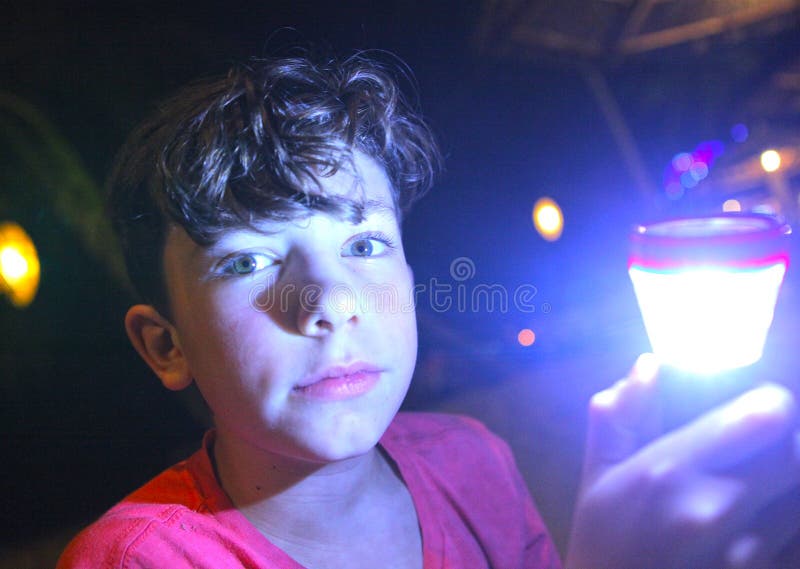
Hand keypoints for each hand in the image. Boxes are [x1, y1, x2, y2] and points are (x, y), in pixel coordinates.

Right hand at [566, 354, 799, 568]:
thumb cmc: (604, 542)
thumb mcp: (597, 477)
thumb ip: (620, 419)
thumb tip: (648, 366)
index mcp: (673, 472)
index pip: (770, 416)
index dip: (770, 403)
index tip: (755, 405)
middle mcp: (722, 509)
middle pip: (796, 450)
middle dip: (783, 439)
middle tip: (758, 440)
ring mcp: (753, 552)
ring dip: (785, 479)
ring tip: (752, 482)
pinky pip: (796, 532)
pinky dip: (785, 516)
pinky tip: (755, 519)